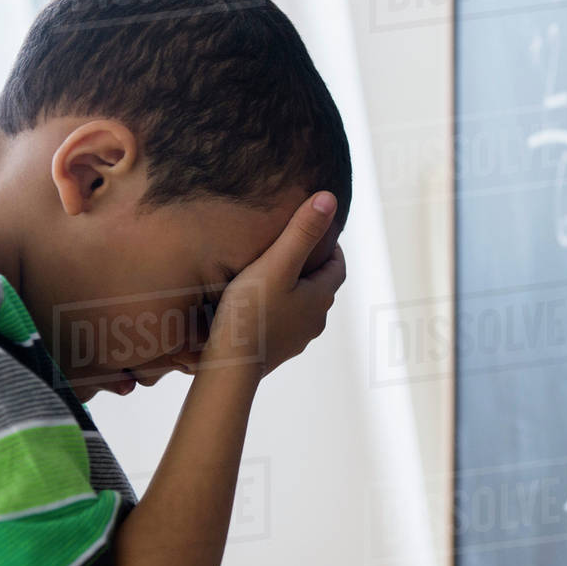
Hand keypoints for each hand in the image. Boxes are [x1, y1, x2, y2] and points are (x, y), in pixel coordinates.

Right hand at [200, 191, 345, 379]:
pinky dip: (277, 308)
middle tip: (290, 246)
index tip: (314, 231)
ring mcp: (296, 339)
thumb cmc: (251, 312)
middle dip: (310, 265)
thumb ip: (302, 232)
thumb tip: (329, 198)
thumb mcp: (276, 264)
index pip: (337, 265)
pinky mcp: (276, 351)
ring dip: (293, 288)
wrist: (230, 367)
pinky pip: (283, 323)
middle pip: (320, 285)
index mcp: (321, 297)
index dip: (329, 246)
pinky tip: (256, 303)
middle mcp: (315, 320)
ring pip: (301, 305)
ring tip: (271, 271)